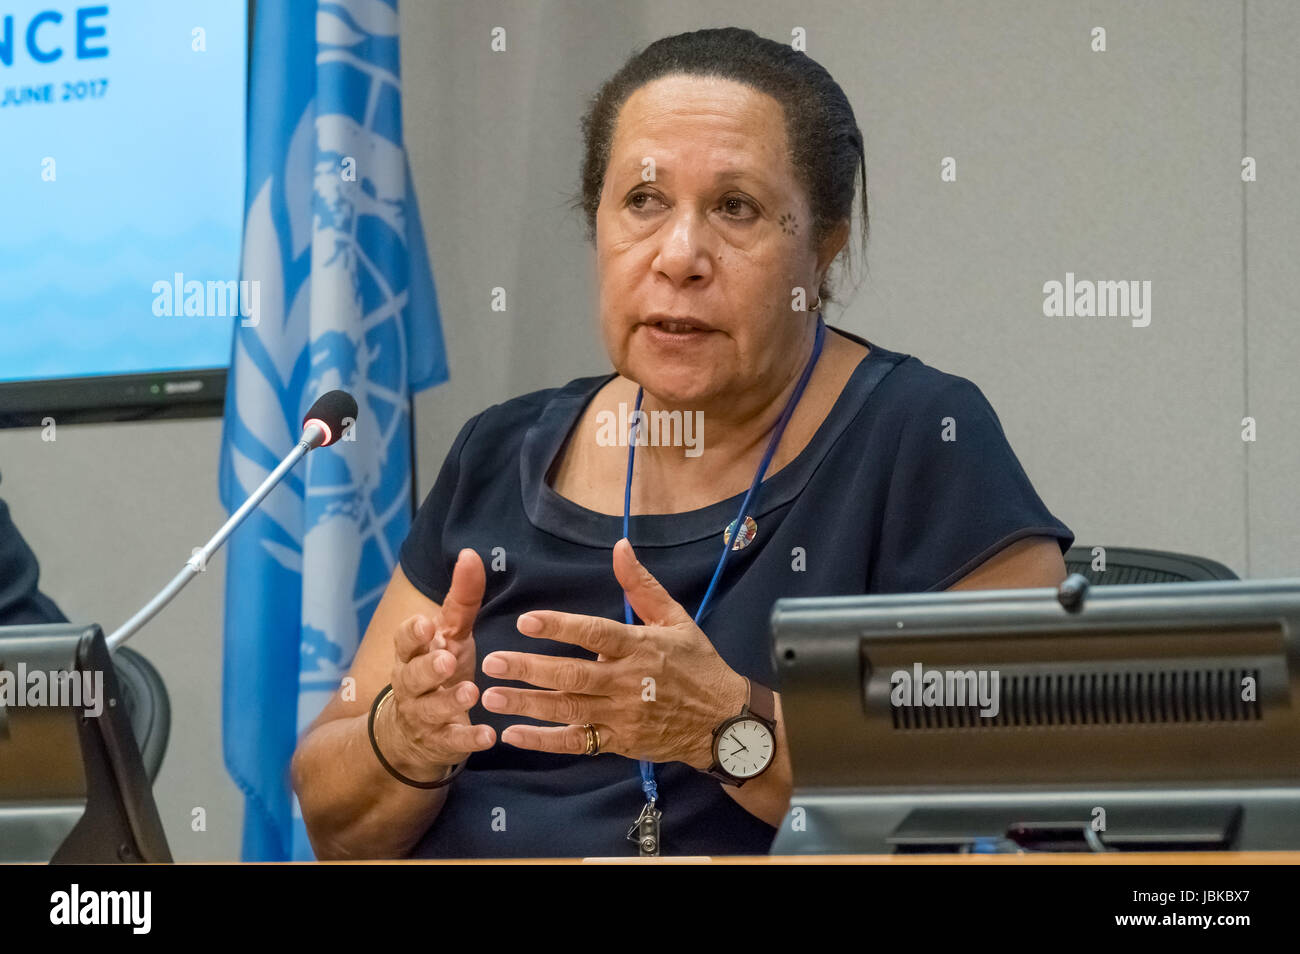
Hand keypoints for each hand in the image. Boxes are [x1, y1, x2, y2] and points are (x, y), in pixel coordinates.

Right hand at [380, 549, 495, 776]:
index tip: (426, 624)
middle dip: (427, 668)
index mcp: (411, 656)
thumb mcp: (450, 636)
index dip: (412, 634)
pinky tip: (488, 736)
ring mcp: (423, 717)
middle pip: (412, 677)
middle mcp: (411, 686)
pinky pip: (452, 742)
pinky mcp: (440, 743)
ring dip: (448, 701)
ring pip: (430, 710)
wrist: (411, 735)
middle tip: (446, 659)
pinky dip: (469, 739)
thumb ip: (461, 600)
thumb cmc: (437, 672)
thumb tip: (470, 553)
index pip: (404, 642)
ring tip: (470, 692)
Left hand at [480, 538, 748, 770]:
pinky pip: (577, 742)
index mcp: (640, 646)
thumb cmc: (697, 664)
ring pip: (568, 709)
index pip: (594, 634)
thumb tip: (620, 547)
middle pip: (572, 674)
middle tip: (491, 662)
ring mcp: (621, 715)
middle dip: (529, 668)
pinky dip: (544, 741)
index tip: (525, 621)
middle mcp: (627, 681)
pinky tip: (513, 735)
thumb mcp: (676, 619)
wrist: (723, 720)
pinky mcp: (618, 741)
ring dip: (527, 704)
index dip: (559, 627)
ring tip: (491, 697)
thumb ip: (641, 585)